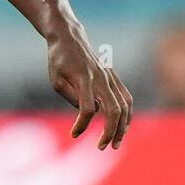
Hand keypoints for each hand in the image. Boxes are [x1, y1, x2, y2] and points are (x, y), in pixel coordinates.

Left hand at [47, 28, 132, 150]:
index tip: (74, 133)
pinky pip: (127, 98)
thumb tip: (85, 113)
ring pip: (125, 106)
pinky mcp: (114, 77)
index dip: (82, 124)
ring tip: (115, 143)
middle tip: (101, 147)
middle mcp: (101, 79)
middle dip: (111, 132)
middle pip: (114, 110)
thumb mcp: (56, 79)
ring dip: (122, 127)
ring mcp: (110, 78)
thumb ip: (70, 96)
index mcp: (83, 79)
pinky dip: (128, 115)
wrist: (70, 38)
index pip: (88, 108)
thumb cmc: (59, 60)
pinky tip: (123, 128)